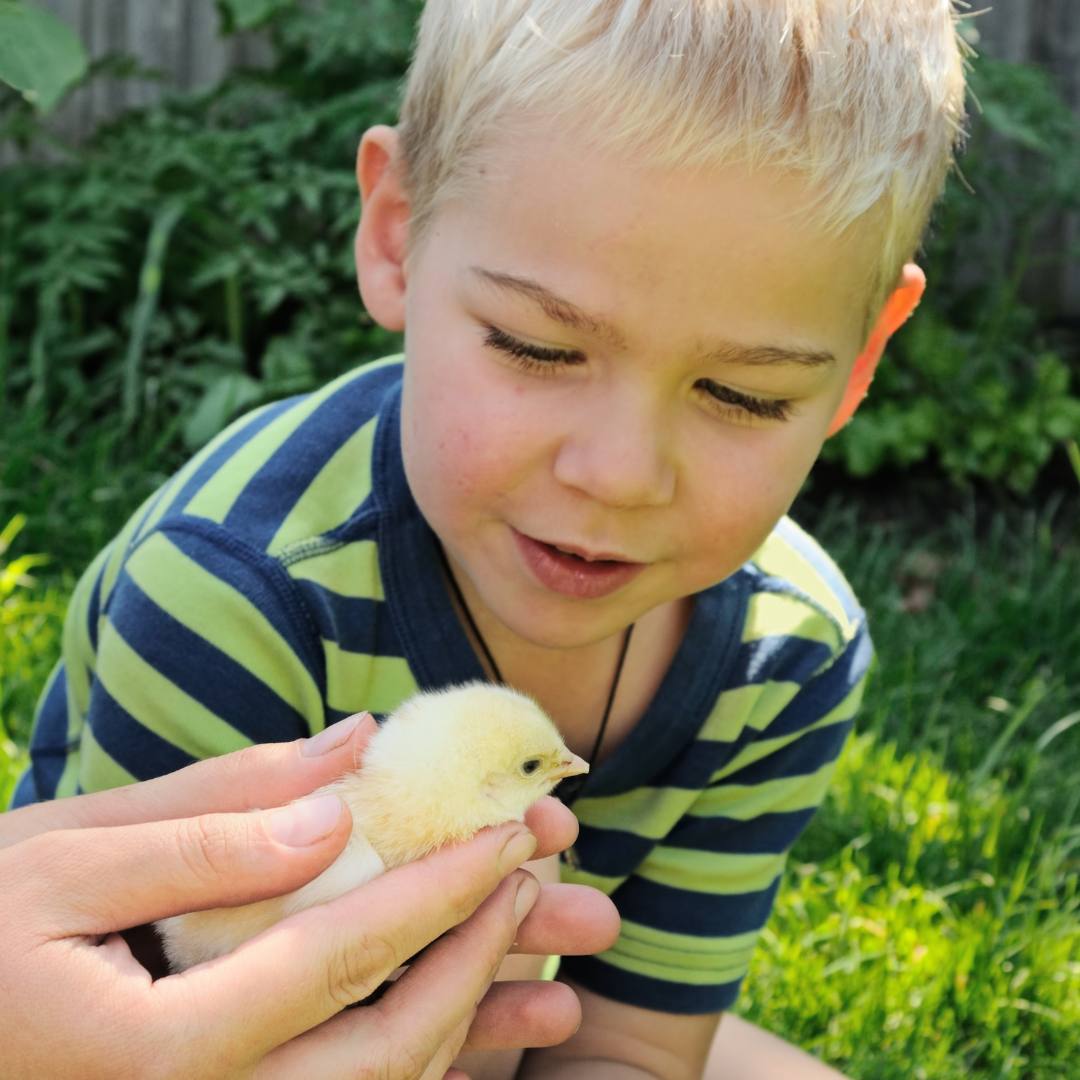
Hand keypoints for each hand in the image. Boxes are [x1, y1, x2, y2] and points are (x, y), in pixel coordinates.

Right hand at [0, 715, 618, 1078]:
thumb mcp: (64, 856)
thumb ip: (211, 822)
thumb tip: (346, 773)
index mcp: (158, 1050)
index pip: (343, 955)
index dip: (443, 889)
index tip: (512, 832)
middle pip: (388, 1049)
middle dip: (479, 959)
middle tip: (534, 880)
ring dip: (470, 1019)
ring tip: (538, 955)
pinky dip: (423, 1054)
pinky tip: (480, 1011)